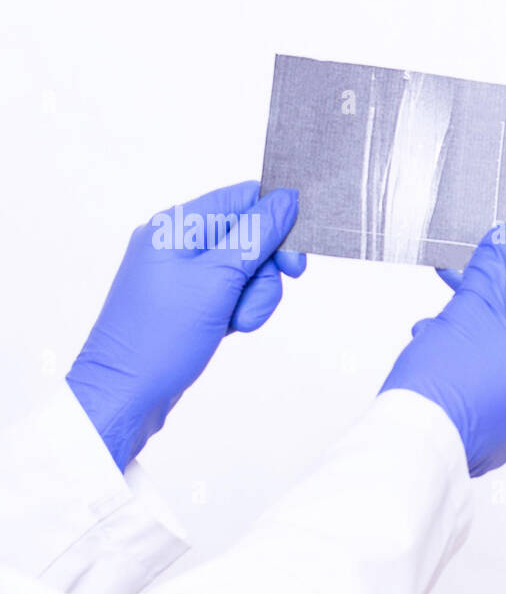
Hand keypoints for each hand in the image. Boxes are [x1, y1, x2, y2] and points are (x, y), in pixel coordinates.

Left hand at [67, 181, 304, 469]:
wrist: (125, 395)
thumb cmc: (160, 339)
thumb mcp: (218, 280)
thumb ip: (256, 235)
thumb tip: (287, 198)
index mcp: (176, 226)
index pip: (244, 198)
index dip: (277, 224)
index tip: (292, 263)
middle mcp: (178, 243)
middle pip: (251, 236)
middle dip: (265, 272)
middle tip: (256, 301)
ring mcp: (184, 273)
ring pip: (246, 269)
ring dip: (255, 297)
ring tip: (236, 323)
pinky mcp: (191, 300)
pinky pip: (232, 292)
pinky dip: (241, 309)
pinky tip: (228, 329)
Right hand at [381, 223, 505, 476]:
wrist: (414, 442)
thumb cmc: (445, 383)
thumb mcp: (471, 308)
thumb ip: (490, 269)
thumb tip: (503, 239)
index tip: (496, 247)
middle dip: (488, 295)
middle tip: (459, 273)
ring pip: (502, 350)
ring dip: (470, 325)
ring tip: (436, 319)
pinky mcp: (498, 425)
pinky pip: (490, 378)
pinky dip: (466, 356)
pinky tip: (434, 345)